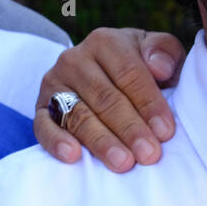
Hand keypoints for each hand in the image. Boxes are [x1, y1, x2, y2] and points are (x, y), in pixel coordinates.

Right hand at [35, 28, 185, 171]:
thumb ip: (165, 52)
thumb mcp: (158, 52)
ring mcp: (53, 83)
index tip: (166, 132)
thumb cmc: (140, 68)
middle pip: (104, 97)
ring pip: (78, 114)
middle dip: (129, 128)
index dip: (149, 103)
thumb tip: (159, 68)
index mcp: (105, 42)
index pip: (129, 74)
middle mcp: (74, 59)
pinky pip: (43, 125)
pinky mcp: (41, 107)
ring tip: (122, 163)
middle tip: (149, 155)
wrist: (103, 74)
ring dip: (101, 140)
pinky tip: (72, 156)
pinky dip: (56, 140)